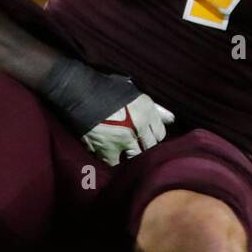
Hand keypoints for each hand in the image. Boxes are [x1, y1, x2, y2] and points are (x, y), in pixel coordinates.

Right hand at [38, 58, 174, 164]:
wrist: (79, 91)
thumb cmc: (107, 88)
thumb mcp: (134, 93)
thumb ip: (155, 109)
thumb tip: (172, 119)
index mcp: (146, 112)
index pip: (161, 133)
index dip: (153, 134)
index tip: (147, 134)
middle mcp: (138, 128)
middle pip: (150, 147)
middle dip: (145, 146)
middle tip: (136, 143)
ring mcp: (122, 141)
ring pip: (135, 157)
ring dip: (131, 154)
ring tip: (125, 151)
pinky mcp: (106, 150)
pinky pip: (115, 163)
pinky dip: (114, 160)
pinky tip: (111, 155)